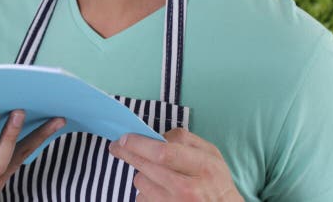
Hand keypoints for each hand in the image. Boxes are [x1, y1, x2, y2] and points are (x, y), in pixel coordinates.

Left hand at [108, 127, 242, 201]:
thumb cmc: (215, 179)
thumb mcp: (211, 154)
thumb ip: (185, 139)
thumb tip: (155, 135)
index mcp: (202, 167)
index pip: (163, 153)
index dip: (140, 144)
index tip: (125, 137)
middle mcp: (187, 189)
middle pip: (146, 167)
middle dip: (128, 153)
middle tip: (117, 146)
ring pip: (140, 182)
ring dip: (142, 173)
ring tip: (156, 173)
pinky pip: (141, 198)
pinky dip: (145, 191)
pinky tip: (160, 190)